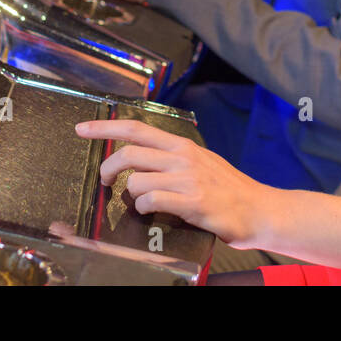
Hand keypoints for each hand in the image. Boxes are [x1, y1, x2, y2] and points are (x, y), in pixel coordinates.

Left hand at [75, 118, 276, 247]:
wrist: (260, 209)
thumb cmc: (228, 189)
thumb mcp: (201, 163)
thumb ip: (172, 159)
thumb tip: (141, 162)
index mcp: (182, 146)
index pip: (136, 128)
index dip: (105, 128)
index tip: (81, 130)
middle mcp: (182, 157)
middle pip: (128, 153)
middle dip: (108, 168)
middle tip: (106, 183)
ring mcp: (187, 179)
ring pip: (136, 180)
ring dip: (130, 195)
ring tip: (141, 203)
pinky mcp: (192, 201)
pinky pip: (151, 201)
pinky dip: (144, 208)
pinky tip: (154, 212)